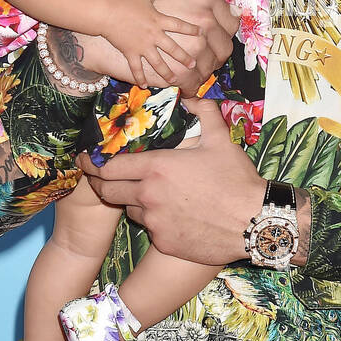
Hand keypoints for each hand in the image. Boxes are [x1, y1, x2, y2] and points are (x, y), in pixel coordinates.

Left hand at [76, 98, 265, 265]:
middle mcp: (148, 196)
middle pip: (108, 192)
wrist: (255, 222)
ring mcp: (155, 222)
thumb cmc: (237, 179)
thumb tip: (192, 97)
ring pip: (130, 211)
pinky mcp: (165, 243)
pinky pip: (151, 230)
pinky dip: (156, 222)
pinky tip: (172, 216)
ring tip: (147, 195)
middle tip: (100, 179)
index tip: (85, 160)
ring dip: (132, 202)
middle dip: (100, 184)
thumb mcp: (221, 139)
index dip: (92, 164)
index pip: (109, 167)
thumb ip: (203, 112)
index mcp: (157, 168)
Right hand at [104, 0, 203, 84]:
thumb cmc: (125, 1)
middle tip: (193, 65)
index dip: (191, 29)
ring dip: (166, 72)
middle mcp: (154, 35)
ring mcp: (142, 46)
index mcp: (159, 20)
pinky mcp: (130, 52)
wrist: (107, 12)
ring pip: (158, 63)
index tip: (201, 34)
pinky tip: (144, 85)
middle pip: (173, 49)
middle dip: (184, 58)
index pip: (180, 26)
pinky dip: (140, 78)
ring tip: (174, 80)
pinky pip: (136, 68)